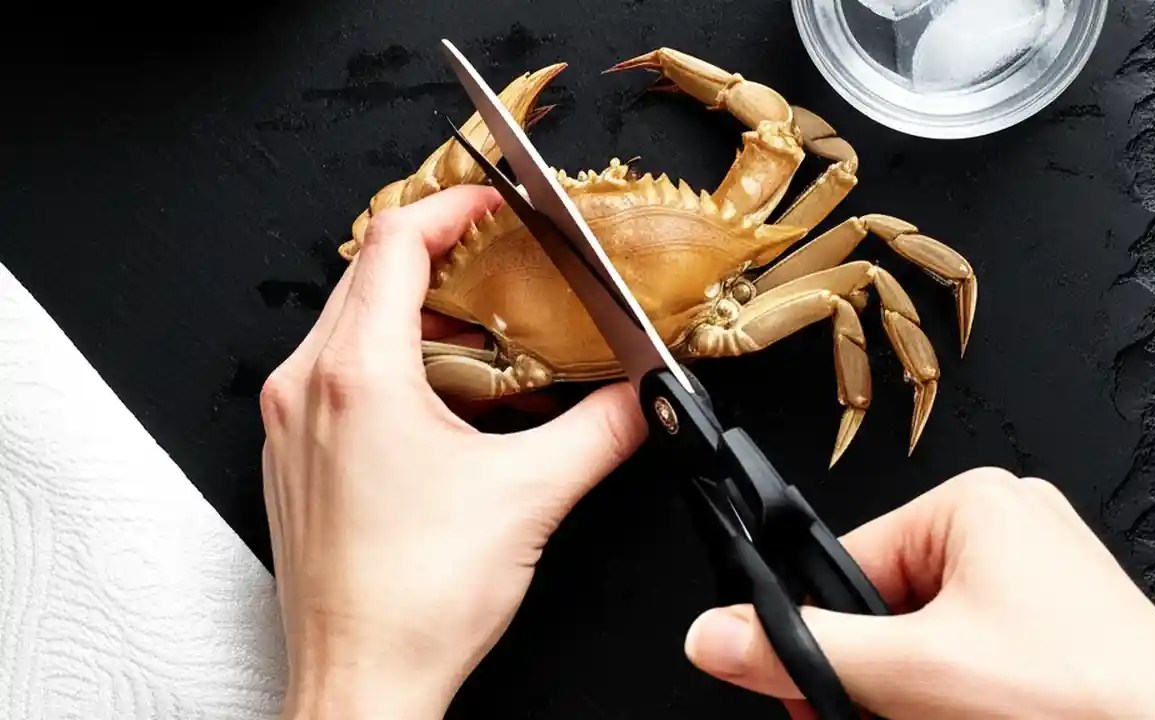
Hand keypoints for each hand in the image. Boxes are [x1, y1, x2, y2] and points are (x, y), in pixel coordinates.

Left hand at [260, 186, 647, 718]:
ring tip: (478, 335)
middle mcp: (306, 390)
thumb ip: (602, 432)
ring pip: (348, 327)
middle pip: (366, 276)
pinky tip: (439, 402)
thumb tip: (642, 402)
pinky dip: (388, 363)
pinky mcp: (295, 460)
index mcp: (356, 376)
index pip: (394, 242)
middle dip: (437, 257)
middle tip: (494, 261)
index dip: (449, 206)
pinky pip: (335, 377)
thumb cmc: (414, 604)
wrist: (360, 684)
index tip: (488, 203)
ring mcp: (291, 427)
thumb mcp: (530, 497)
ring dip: (415, 316)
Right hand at [684, 468, 1154, 718]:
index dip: (821, 635)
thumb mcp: (916, 677)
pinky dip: (946, 695)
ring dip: (905, 690)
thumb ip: (807, 652)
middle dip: (867, 673)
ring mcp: (1036, 581)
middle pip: (884, 604)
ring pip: (924, 637)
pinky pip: (967, 653)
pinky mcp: (1053, 629)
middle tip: (861, 718)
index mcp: (974, 503)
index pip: (849, 560)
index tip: (802, 689)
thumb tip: (720, 634)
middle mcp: (1008, 528)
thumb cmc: (1089, 704)